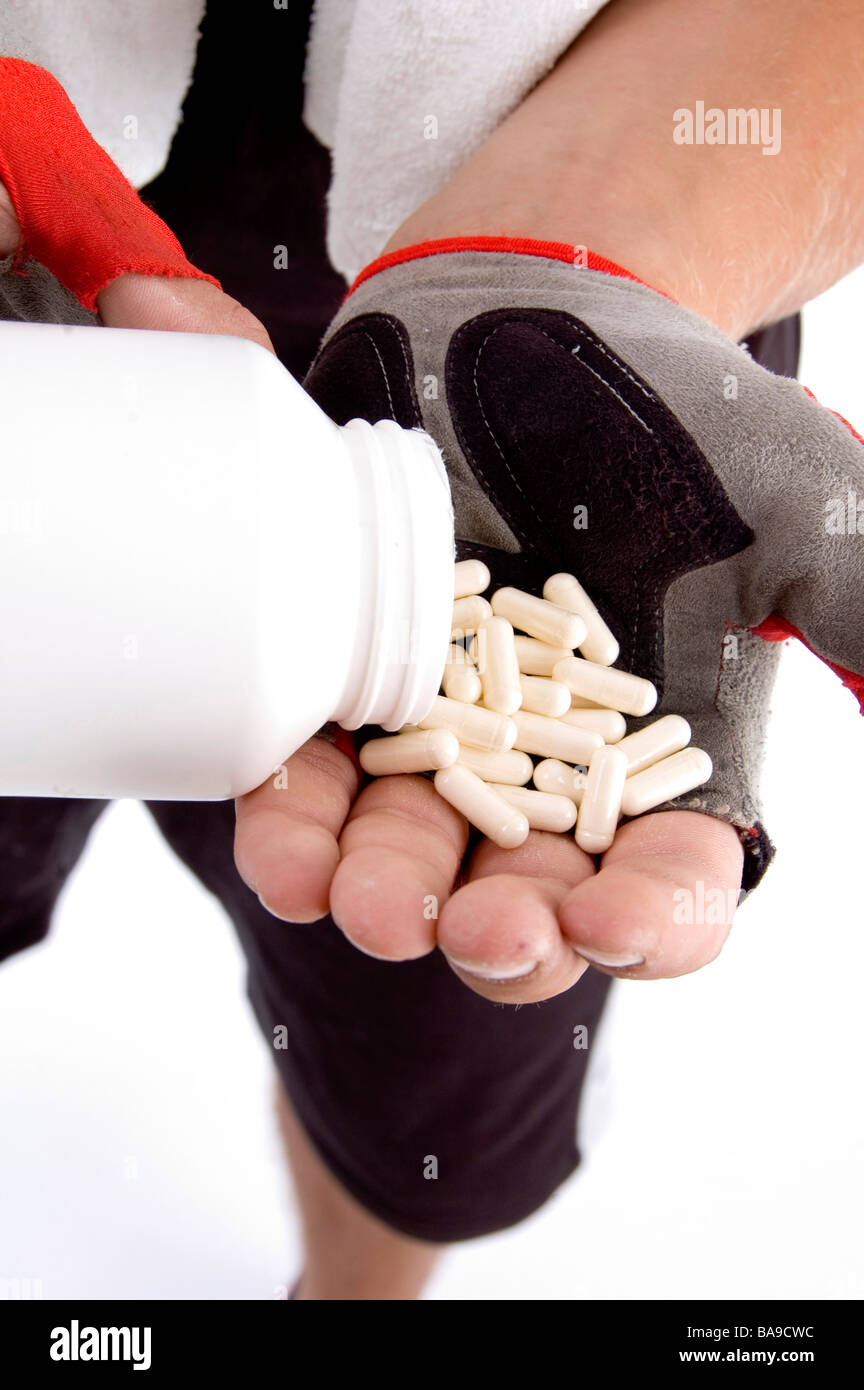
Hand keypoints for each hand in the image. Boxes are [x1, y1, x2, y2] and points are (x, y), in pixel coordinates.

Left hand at [234, 235, 863, 1003]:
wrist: (542, 316)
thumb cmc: (681, 419)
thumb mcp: (801, 508)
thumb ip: (859, 608)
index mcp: (661, 764)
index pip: (670, 886)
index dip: (654, 924)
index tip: (616, 921)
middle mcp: (547, 774)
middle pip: (530, 899)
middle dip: (506, 930)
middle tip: (485, 927)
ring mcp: (440, 734)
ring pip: (411, 854)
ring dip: (386, 893)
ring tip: (364, 904)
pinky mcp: (350, 682)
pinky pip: (316, 773)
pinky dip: (299, 816)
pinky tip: (288, 847)